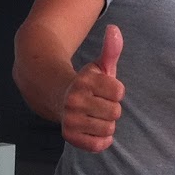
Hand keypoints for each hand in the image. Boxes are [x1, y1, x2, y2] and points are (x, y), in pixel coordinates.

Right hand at [61, 23, 124, 152]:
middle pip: (115, 112)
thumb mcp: (99, 65)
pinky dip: (100, 140)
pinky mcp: (69, 136)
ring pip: (108, 129)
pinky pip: (98, 145)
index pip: (119, 92)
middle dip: (111, 108)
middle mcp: (74, 100)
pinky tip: (93, 129)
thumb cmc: (86, 83)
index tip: (104, 89)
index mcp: (84, 81)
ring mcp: (70, 119)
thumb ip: (111, 49)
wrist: (55, 96)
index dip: (115, 91)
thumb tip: (114, 29)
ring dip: (106, 124)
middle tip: (98, 104)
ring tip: (94, 116)